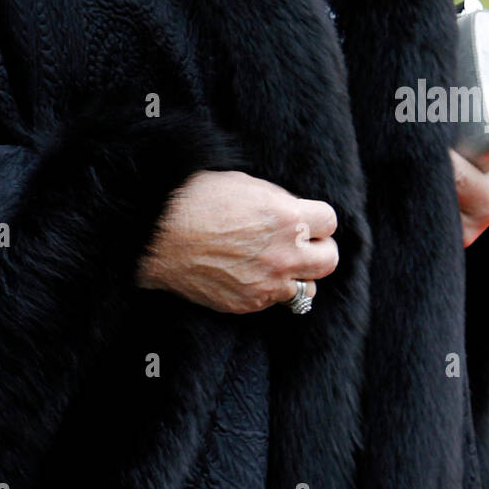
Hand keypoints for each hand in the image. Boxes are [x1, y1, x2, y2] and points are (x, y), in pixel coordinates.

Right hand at [135, 169, 337, 313]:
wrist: (158, 235)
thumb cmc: (195, 199)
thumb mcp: (244, 184)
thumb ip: (276, 201)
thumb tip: (291, 210)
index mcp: (286, 218)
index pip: (330, 221)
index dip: (317, 218)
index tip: (305, 218)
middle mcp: (284, 254)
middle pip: (329, 260)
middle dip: (318, 249)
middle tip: (300, 243)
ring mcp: (267, 285)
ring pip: (307, 289)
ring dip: (296, 275)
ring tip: (276, 264)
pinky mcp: (248, 304)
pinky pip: (273, 302)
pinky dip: (268, 290)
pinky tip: (249, 274)